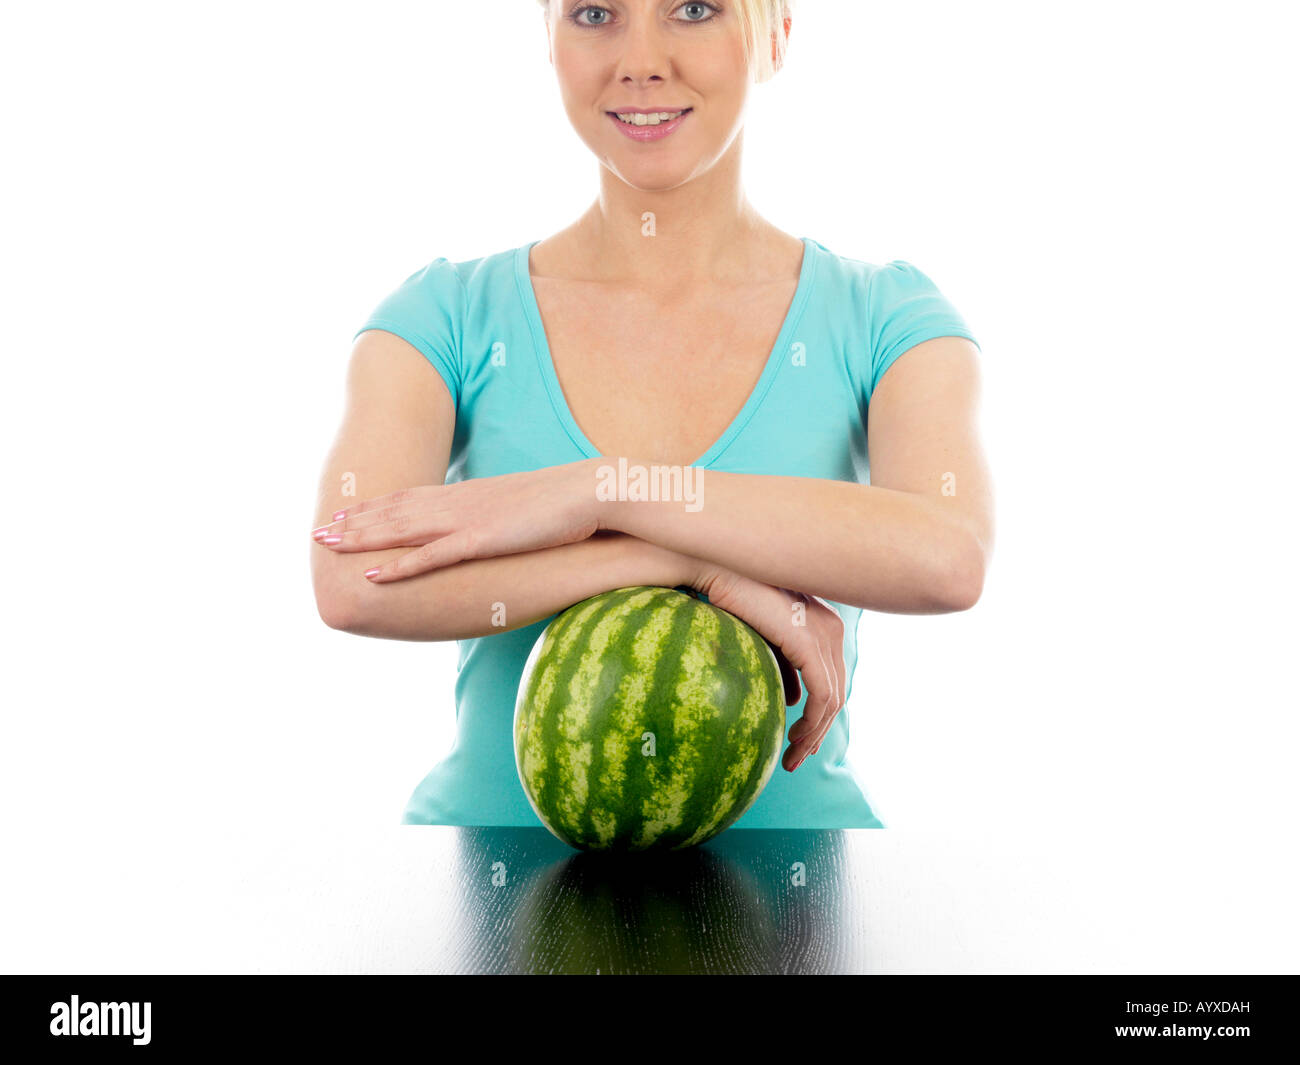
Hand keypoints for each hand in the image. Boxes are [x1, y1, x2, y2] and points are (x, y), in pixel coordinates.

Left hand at [311, 460, 598, 581]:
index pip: (413, 499)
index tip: (350, 513)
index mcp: (471, 494)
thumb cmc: (570, 503)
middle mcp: (460, 503)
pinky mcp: (481, 539)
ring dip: (362, 539)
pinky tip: (372, 573)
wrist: (594, 490)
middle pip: (396, 512)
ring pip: (401, 530)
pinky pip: (430, 556)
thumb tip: (501, 530)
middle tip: (319, 532)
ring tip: (328, 546)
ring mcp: (468, 520)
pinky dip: (398, 565)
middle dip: (355, 522)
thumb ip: (505, 518)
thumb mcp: (528, 510)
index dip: (378, 507)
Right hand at [691, 565, 845, 772]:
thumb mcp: (760, 639)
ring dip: (814, 734)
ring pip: (833, 700)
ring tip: (793, 758)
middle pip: (837, 692)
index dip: (818, 714)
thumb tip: (790, 701)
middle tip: (796, 758)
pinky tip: (794, 740)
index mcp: (823, 624)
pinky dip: (812, 723)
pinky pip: (822, 696)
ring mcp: (826, 635)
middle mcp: (833, 629)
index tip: (798, 739)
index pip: (831, 677)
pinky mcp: (811, 644)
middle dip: (818, 730)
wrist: (718, 568)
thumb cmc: (729, 597)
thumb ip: (780, 667)